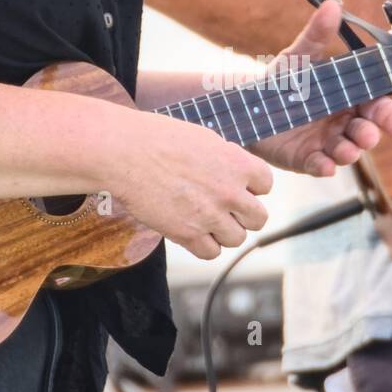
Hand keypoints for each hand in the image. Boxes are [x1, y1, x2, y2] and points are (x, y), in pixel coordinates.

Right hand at [111, 109, 273, 259]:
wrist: (125, 153)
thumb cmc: (159, 139)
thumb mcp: (204, 139)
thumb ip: (226, 159)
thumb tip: (237, 173)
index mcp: (238, 164)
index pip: (266, 185)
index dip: (251, 187)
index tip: (236, 185)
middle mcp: (230, 192)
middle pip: (258, 218)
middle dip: (244, 214)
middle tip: (226, 209)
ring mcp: (210, 216)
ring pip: (237, 238)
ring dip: (225, 232)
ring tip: (206, 220)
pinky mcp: (187, 234)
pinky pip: (211, 252)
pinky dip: (205, 245)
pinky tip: (193, 231)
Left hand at [249, 0, 391, 175]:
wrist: (249, 103)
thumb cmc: (282, 80)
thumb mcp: (299, 57)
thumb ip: (316, 35)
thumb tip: (332, 5)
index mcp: (348, 98)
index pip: (376, 107)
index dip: (388, 115)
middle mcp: (342, 122)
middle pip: (366, 131)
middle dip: (370, 134)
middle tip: (367, 133)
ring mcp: (326, 142)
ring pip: (347, 151)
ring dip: (350, 152)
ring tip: (347, 149)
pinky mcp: (307, 158)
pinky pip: (320, 165)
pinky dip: (324, 167)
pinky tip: (326, 166)